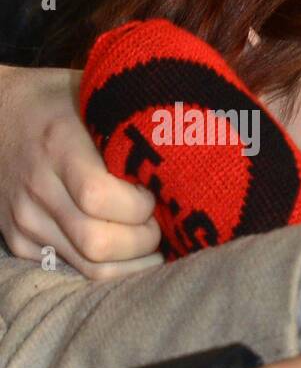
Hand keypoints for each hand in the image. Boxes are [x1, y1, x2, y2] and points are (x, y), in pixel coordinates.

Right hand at [0, 63, 160, 275]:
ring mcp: (23, 218)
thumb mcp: (97, 95)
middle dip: (144, 241)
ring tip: (151, 239)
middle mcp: (36, 186)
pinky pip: (74, 272)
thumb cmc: (64, 102)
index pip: (100, 197)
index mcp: (59, 144)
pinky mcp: (18, 241)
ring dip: (134, 263)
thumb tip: (213, 136)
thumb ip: (138, 121)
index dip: (140, 205)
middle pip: (98, 243)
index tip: (156, 192)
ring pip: (91, 268)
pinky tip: (125, 246)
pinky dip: (110, 267)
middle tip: (160, 222)